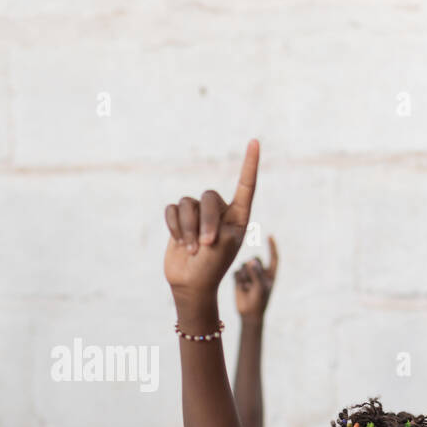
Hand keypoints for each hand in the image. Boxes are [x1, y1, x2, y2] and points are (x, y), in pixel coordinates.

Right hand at [164, 140, 259, 307]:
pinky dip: (174, 226)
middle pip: (208, 196)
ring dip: (188, 228)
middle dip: (205, 220)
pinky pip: (172, 210)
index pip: (246, 185)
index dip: (249, 164)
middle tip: (206, 244)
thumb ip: (213, 220)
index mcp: (238, 216)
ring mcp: (198, 215)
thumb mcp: (222, 243)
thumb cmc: (213, 267)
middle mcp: (219, 211)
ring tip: (192, 249)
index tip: (254, 142)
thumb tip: (193, 206)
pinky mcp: (179, 220)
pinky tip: (179, 241)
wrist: (192, 284)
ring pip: (187, 203)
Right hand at [234, 235, 278, 317]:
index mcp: (270, 274)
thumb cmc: (259, 302)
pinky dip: (238, 278)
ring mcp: (249, 275)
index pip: (273, 257)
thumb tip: (251, 260)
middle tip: (252, 280)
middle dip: (252, 267)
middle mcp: (260, 272)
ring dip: (245, 275)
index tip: (270, 236)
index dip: (272, 246)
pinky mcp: (239, 278)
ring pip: (244, 265)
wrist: (249, 314)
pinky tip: (241, 287)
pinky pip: (237, 271)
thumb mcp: (261, 288)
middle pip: (255, 259)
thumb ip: (257, 273)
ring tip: (246, 286)